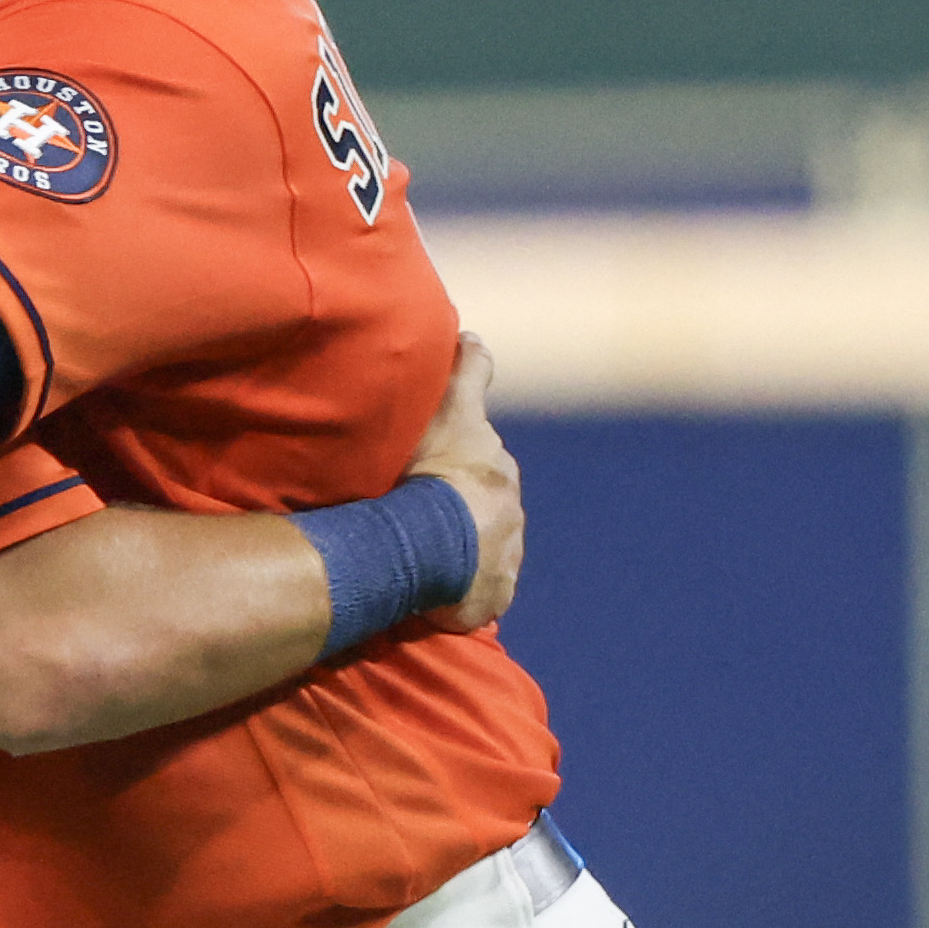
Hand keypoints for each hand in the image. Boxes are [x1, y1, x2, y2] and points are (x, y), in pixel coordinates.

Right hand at [405, 331, 523, 632]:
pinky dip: (461, 592)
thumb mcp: (451, 404)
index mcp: (494, 466)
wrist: (434, 541)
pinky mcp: (495, 593)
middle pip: (485, 502)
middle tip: (421, 511)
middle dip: (462, 505)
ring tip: (423, 556)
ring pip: (484, 546)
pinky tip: (433, 593)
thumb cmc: (430, 470)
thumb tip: (475, 334)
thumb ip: (468, 369)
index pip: (485, 455)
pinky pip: (479, 592)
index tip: (447, 461)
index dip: (465, 455)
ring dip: (461, 549)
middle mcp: (507, 506)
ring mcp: (505, 552)